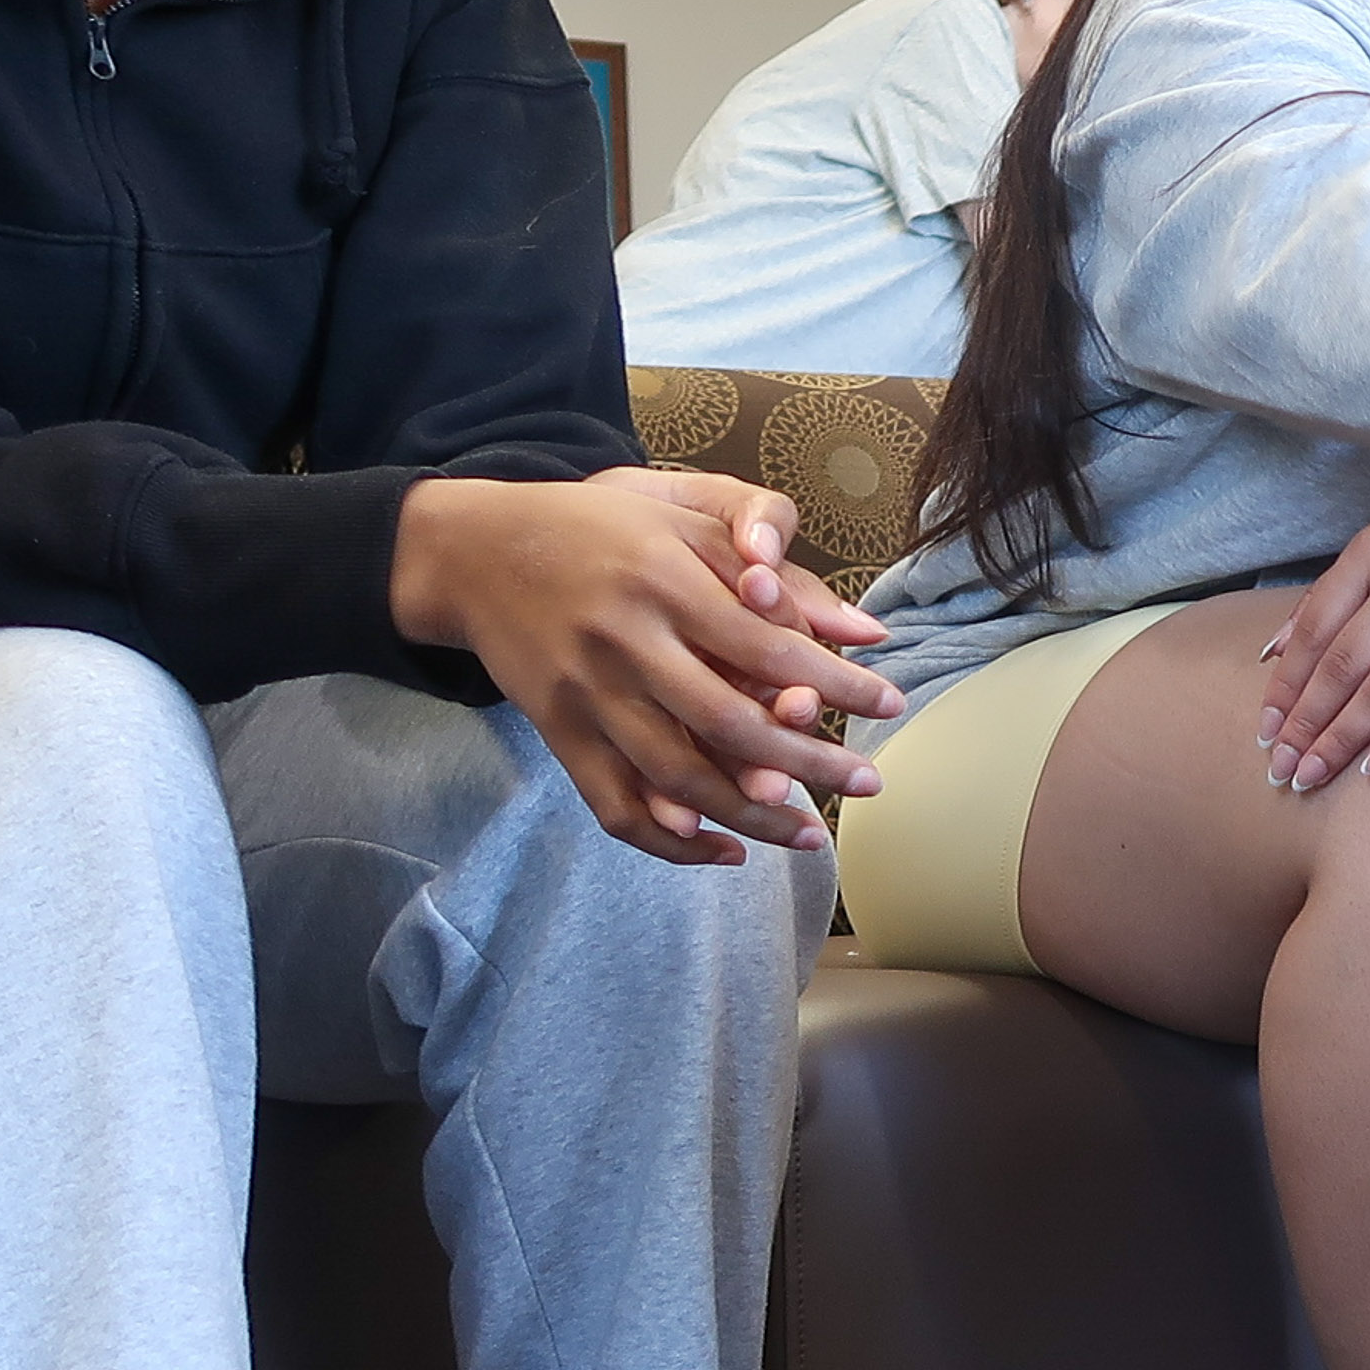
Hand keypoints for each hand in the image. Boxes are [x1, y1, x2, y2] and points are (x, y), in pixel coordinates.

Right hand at [394, 471, 905, 861]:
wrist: (477, 550)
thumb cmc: (599, 526)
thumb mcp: (683, 518)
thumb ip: (774, 573)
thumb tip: (867, 630)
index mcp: (665, 583)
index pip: (769, 648)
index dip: (835, 683)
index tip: (891, 704)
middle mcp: (626, 644)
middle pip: (730, 724)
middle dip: (808, 763)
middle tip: (868, 784)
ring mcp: (587, 695)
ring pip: (676, 777)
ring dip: (749, 815)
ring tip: (808, 834)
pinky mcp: (558, 732)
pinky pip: (616, 805)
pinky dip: (670, 843)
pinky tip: (723, 851)